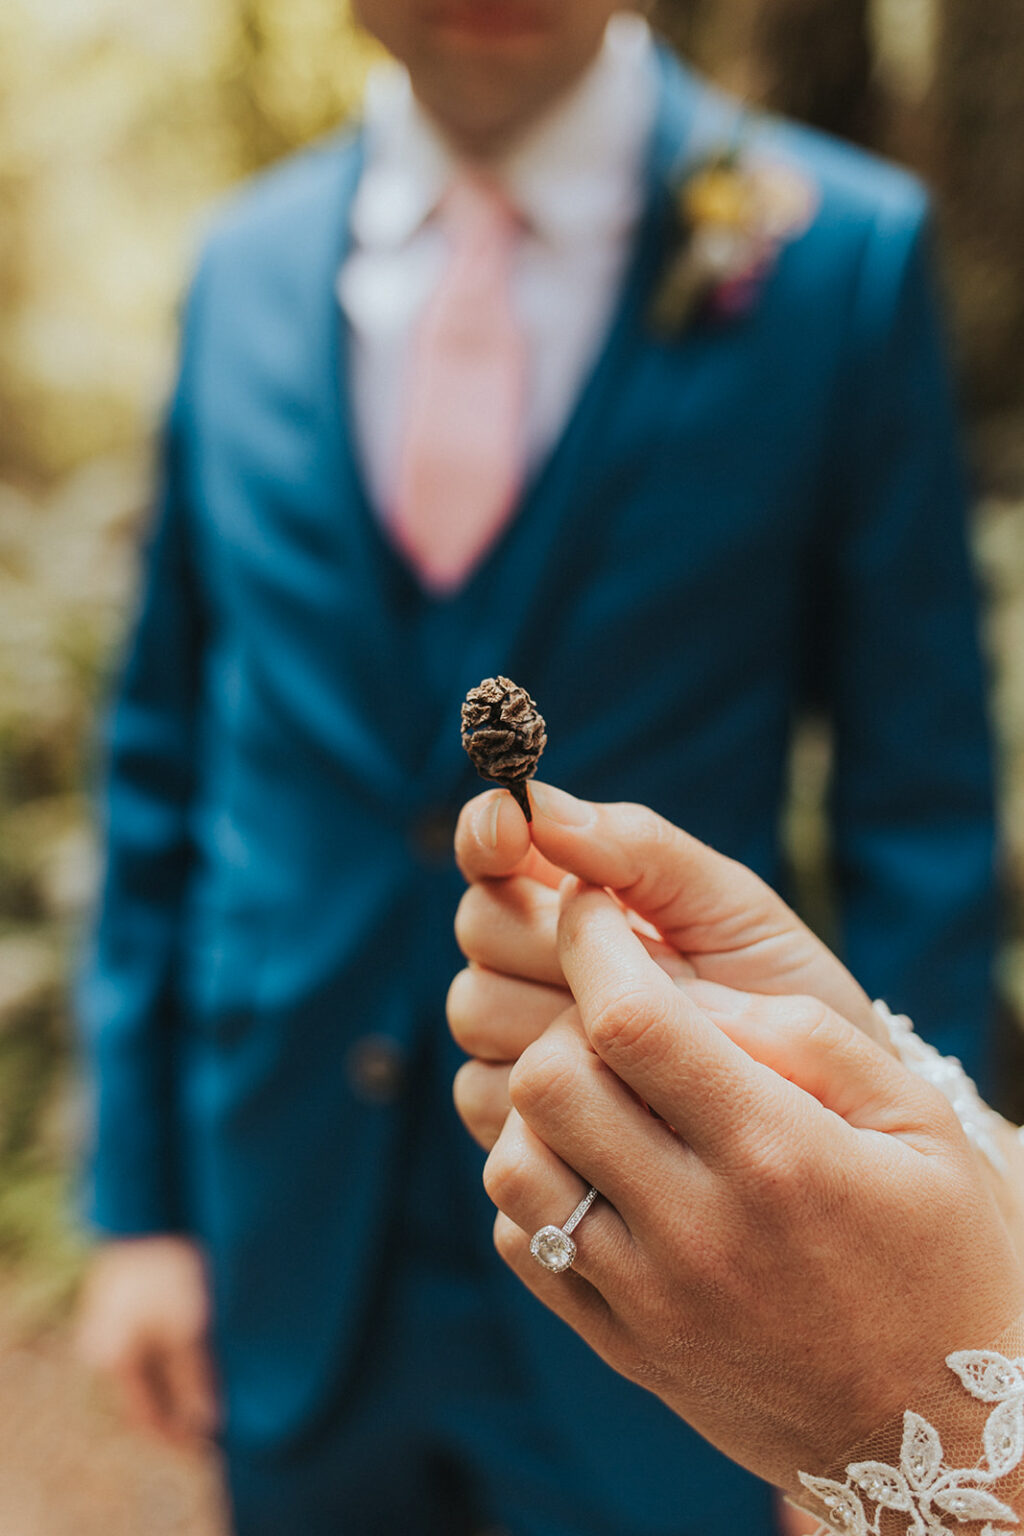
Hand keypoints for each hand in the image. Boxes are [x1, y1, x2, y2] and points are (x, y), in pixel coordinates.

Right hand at [76, 1236, 218, 1445]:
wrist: (150, 1211)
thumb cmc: (167, 1268)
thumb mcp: (190, 1326)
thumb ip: (197, 1377)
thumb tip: (208, 1422)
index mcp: (115, 1360)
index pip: (144, 1416)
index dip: (175, 1436)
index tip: (207, 1447)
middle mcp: (106, 1346)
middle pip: (144, 1391)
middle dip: (178, 1406)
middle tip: (214, 1418)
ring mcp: (112, 1321)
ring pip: (148, 1364)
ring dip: (177, 1379)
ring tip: (212, 1384)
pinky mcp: (126, 1297)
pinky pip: (150, 1339)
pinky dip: (172, 1352)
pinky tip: (198, 1346)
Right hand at [450, 781, 884, 1150]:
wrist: (823, 1112)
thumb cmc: (778, 989)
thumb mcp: (728, 904)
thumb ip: (638, 847)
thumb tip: (539, 805)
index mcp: (574, 893)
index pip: (492, 846)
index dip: (487, 832)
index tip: (511, 828)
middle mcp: (530, 961)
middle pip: (481, 927)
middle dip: (548, 938)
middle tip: (645, 965)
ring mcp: (518, 1041)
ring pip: (477, 1008)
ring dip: (554, 1017)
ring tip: (648, 1039)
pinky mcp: (521, 1124)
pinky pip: (488, 1095)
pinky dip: (552, 1091)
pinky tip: (620, 1099)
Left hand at [480, 879, 1023, 1490]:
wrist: (945, 1432)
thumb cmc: (944, 1252)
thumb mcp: (916, 1123)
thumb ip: (806, 1038)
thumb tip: (690, 989)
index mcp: (776, 1156)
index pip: (630, 1020)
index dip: (592, 940)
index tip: (592, 908)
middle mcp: (697, 1231)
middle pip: (551, 1080)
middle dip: (562, 1013)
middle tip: (605, 1004)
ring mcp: (650, 1300)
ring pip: (516, 1160)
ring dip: (541, 1102)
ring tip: (602, 1086)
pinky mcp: (623, 1347)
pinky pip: (523, 1242)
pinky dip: (537, 1183)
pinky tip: (598, 1163)